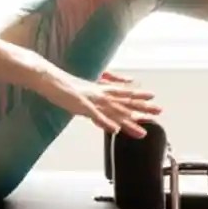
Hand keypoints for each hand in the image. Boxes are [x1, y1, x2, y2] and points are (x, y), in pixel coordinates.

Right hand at [40, 70, 161, 138]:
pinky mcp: (81, 105)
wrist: (48, 78)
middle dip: (142, 108)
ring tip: (143, 130)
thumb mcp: (82, 94)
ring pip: (114, 112)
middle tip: (159, 111)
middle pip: (124, 102)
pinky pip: (95, 116)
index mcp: (99, 90)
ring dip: (129, 121)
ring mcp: (91, 100)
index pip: (123, 93)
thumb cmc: (63, 87)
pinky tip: (115, 130)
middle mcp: (99, 94)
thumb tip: (100, 105)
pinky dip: (106, 123)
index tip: (153, 98)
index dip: (138, 96)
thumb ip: (94, 99)